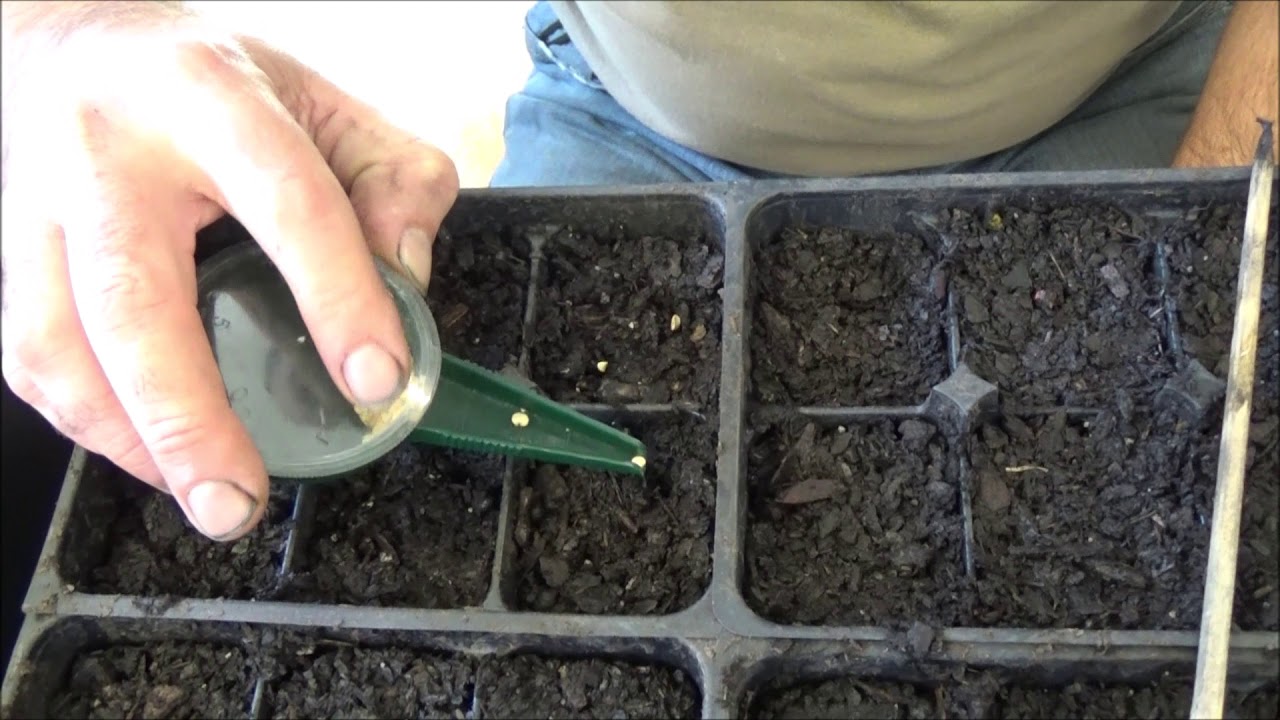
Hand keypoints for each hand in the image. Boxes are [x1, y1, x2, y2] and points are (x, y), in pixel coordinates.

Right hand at [1, 2, 458, 540]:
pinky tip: (147, 452)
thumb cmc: (209, 81)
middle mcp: (108, 152)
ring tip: (200, 496)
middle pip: (133, 301)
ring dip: (128, 440)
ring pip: (56, 345)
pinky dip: (88, 423)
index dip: (339, 296)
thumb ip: (392, 175)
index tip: (378, 378)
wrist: (73, 37)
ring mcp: (37, 205)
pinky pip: (29, 356)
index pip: (287, 200)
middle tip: (241, 499)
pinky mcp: (6, 253)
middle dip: (190, 417)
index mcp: (208, 97)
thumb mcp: (324, 100)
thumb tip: (405, 272)